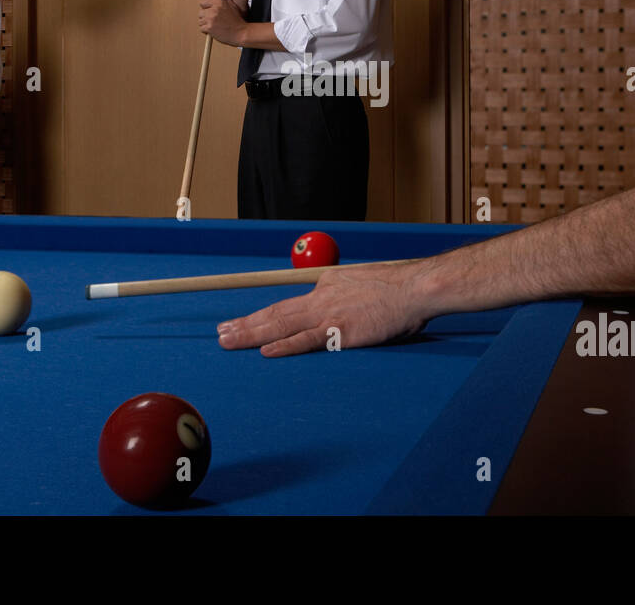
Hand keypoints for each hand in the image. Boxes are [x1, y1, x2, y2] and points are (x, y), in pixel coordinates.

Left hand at [198, 0, 247, 45]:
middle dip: (205, 17)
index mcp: (219, 3)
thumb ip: (222, 1)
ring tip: (214, 27)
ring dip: (205, 25)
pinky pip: (201, 29)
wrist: (241, 33)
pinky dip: (206, 31)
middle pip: (200, 13)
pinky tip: (214, 31)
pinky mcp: (209, 28)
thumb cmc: (237, 21)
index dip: (206, 8)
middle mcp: (214, 10)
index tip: (210, 12)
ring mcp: (211, 19)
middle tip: (213, 21)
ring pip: (200, 21)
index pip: (203, 3)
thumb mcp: (232, 6)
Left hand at [216, 259, 439, 356]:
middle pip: (275, 312)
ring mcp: (329, 315)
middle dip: (245, 324)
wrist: (414, 288)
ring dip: (252, 334)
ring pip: (282, 325)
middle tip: (221, 333)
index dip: (261, 314)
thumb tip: (339, 306)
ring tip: (228, 341)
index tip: (240, 321)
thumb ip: (345, 295)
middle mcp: (321, 297)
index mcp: (326, 285)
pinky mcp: (341, 331)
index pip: (287, 303)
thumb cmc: (396, 289)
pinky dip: (285, 346)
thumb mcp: (362, 284)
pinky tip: (265, 351)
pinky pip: (307, 340)